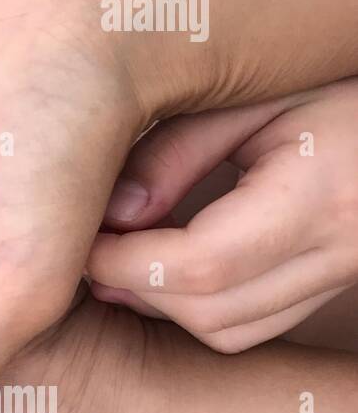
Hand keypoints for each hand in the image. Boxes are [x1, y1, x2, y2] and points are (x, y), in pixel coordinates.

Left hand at [88, 79, 357, 352]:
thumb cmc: (324, 82)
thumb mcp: (247, 97)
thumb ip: (176, 153)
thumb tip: (113, 217)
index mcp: (318, 196)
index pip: (202, 264)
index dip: (125, 263)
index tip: (80, 241)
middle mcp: (342, 252)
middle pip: (213, 311)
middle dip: (135, 288)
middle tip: (85, 249)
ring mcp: (345, 275)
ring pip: (232, 330)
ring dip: (162, 306)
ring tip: (116, 258)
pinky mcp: (336, 283)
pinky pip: (256, 324)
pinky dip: (198, 309)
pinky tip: (161, 268)